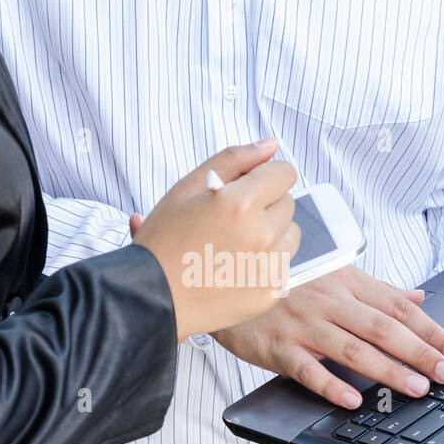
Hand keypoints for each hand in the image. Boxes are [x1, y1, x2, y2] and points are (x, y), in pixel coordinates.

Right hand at [132, 139, 299, 341]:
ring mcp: (269, 267)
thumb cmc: (164, 242)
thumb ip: (234, 159)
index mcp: (241, 203)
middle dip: (265, 205)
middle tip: (231, 220)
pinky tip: (236, 268)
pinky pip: (283, 266)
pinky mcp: (271, 292)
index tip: (246, 189)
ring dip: (272, 234)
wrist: (151, 298)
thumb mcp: (188, 187)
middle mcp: (262, 235)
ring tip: (235, 244)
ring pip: (291, 235)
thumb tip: (271, 145)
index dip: (263, 177)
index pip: (284, 173)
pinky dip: (266, 264)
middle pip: (288, 203)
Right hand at [205, 266, 443, 409]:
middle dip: (418, 351)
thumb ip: (377, 290)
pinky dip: (331, 384)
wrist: (227, 280)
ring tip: (416, 387)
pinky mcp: (277, 346)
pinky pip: (307, 369)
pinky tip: (354, 399)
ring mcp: (302, 323)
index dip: (429, 327)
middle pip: (382, 327)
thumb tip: (418, 294)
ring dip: (387, 369)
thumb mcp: (333, 274)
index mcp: (346, 281)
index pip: (396, 305)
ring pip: (352, 347)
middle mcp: (328, 299)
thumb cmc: (286, 282)